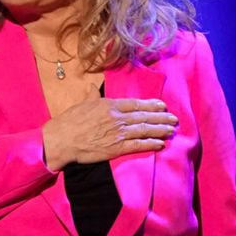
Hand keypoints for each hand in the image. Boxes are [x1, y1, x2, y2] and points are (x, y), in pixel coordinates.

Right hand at [42, 83, 177, 169]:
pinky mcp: (116, 148)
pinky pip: (138, 145)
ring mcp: (118, 133)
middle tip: (174, 118)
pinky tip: (160, 144)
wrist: (61, 140)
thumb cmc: (68, 122)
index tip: (162, 105)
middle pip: (144, 116)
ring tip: (171, 129)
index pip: (135, 104)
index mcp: (109, 105)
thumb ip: (91, 96)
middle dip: (161, 117)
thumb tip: (93, 86)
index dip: (151, 104)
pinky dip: (150, 144)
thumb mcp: (81, 104)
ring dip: (160, 130)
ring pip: (144, 130)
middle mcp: (117, 118)